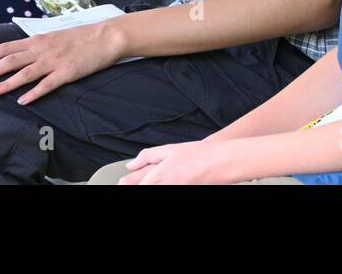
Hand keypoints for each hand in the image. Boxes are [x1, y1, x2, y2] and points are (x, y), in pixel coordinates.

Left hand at [0, 22, 120, 104]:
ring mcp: (54, 61)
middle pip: (10, 60)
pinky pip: (47, 85)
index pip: (6, 47)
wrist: (105, 36)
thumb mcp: (54, 36)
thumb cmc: (80, 36)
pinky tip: (23, 100)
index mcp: (37, 40)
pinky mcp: (67, 73)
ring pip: (25, 73)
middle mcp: (42, 49)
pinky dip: (33, 93)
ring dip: (7, 83)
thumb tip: (20, 52)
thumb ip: (37, 44)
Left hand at [119, 140, 240, 185]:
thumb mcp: (169, 149)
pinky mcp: (185, 191)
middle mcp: (164, 184)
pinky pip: (168, 192)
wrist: (220, 162)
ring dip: (148, 187)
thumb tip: (131, 164)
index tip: (121, 184)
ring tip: (149, 183)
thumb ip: (147, 157)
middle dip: (136, 185)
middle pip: (145, 188)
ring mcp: (175, 189)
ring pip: (155, 191)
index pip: (137, 184)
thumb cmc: (197, 154)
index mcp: (157, 174)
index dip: (127, 184)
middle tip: (125, 185)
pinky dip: (162, 188)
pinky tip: (164, 184)